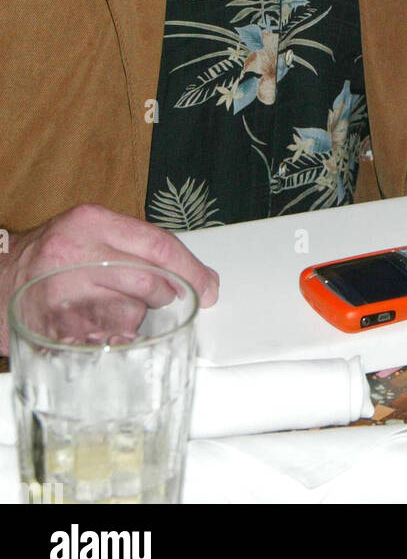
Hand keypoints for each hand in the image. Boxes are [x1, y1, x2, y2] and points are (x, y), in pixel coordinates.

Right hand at [0, 203, 218, 352]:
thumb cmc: (47, 257)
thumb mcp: (89, 233)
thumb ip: (134, 245)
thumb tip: (187, 272)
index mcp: (92, 221)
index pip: (158, 244)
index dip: (190, 268)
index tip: (207, 284)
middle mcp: (78, 252)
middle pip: (149, 280)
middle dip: (165, 294)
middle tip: (162, 297)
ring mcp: (64, 292)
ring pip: (130, 312)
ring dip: (134, 317)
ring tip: (112, 307)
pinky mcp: (54, 326)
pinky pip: (104, 337)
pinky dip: (111, 337)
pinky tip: (98, 327)